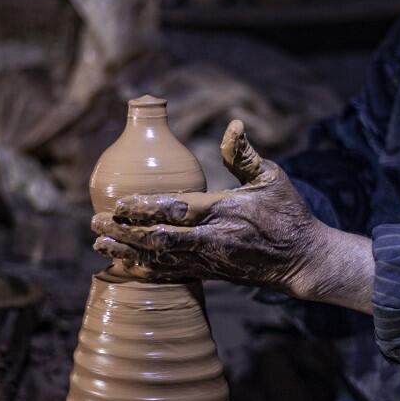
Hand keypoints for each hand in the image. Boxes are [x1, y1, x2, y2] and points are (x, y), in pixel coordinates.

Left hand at [91, 120, 373, 312]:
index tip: (119, 204)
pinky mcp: (210, 275)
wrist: (303, 260)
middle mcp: (213, 239)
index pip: (178, 209)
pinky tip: (123, 265)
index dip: (146, 208)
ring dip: (127, 253)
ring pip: (160, 260)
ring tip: (99, 245)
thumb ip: (245, 155)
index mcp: (226, 211)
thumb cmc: (289, 214)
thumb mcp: (272, 178)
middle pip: (160, 239)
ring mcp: (210, 261)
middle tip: (96, 222)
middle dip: (125, 232)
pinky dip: (144, 270)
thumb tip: (232, 125)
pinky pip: (171, 274)